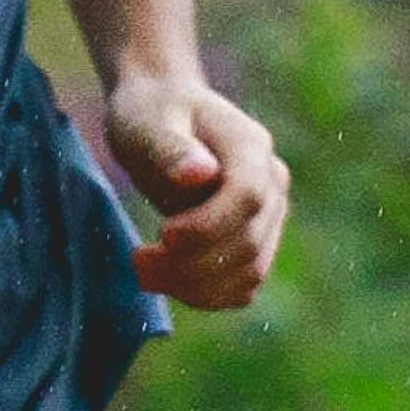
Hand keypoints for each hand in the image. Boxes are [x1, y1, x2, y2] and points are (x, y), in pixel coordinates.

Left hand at [106, 69, 289, 308]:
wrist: (165, 114)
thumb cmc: (152, 116)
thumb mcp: (147, 124)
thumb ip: (171, 150)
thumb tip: (199, 174)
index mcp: (252, 148)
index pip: (246, 198)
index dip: (207, 227)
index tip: (163, 236)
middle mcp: (272, 183)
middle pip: (247, 244)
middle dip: (188, 265)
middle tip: (137, 260)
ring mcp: (270, 215)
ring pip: (248, 273)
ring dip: (194, 287)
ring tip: (144, 271)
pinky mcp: (255, 242)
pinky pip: (241, 286)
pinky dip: (205, 296)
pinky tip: (166, 281)